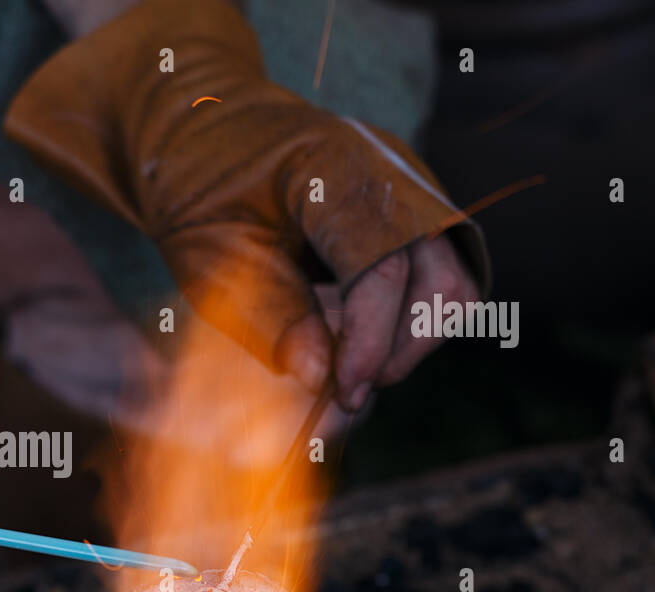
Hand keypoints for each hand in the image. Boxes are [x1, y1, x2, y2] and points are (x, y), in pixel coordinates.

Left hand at [7, 0, 488, 410]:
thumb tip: (320, 378)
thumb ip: (269, 315)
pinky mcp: (412, 207)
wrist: (203, 136)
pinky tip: (360, 342)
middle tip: (347, 392)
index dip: (369, 338)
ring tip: (354, 372)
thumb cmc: (200, 190)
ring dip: (413, 339)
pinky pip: (440, 273)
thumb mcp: (212, 256)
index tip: (343, 392)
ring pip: (454, 280)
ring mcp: (411, 185)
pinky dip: (410, 318)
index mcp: (336, 166)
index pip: (382, 264)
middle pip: (440, 276)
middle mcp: (391, 167)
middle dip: (400, 348)